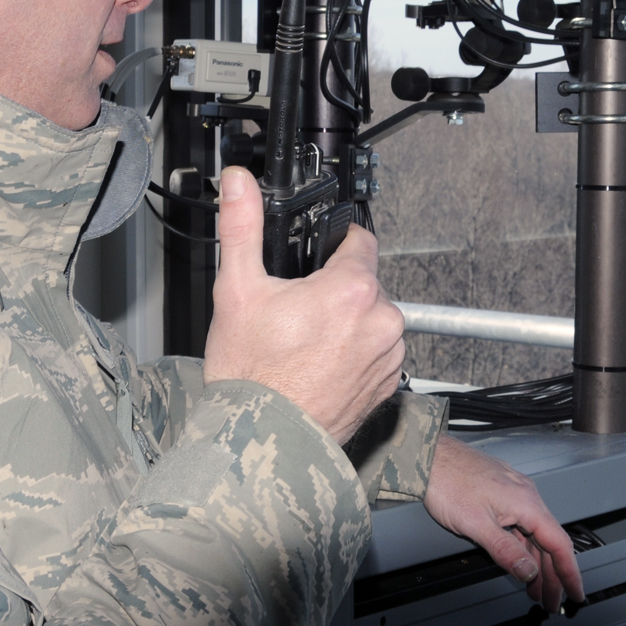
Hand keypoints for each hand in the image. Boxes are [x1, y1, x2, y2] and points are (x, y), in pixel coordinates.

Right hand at [203, 166, 405, 442]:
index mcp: (353, 290)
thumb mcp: (237, 290)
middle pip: (364, 283)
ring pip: (371, 319)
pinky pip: (376, 354)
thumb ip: (243, 227)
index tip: (315, 260)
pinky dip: (354, 355)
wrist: (262, 443)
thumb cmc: (251, 376)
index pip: (361, 241)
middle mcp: (382, 322)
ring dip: (348, 323)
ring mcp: (388, 358)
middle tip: (296, 311)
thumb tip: (238, 182)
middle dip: (335, 290)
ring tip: (305, 344)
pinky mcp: (387, 388)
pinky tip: (319, 367)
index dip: (335, 245)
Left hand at [424, 437, 584, 611]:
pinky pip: (521, 524)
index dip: (569, 573)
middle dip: (552, 575)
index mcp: (526, 503)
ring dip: (536, 563)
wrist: (428, 457)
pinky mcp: (501, 492)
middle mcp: (525, 495)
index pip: (559, 544)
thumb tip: (528, 572)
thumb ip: (505, 550)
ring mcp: (513, 493)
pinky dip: (524, 546)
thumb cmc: (447, 481)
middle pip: (548, 542)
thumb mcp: (476, 524)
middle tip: (550, 601)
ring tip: (535, 590)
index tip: (575, 593)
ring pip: (533, 534)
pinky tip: (520, 559)